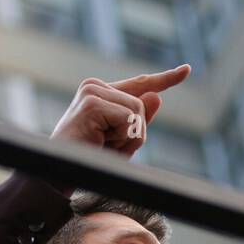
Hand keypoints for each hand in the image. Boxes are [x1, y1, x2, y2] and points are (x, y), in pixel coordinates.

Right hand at [50, 64, 191, 159]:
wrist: (57, 173)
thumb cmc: (87, 160)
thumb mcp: (121, 142)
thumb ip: (139, 121)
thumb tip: (157, 96)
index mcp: (101, 92)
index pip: (140, 84)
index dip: (165, 79)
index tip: (187, 70)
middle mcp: (95, 85)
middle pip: (142, 103)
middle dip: (135, 133)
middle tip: (109, 147)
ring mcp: (92, 91)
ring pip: (137, 111)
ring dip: (128, 137)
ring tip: (103, 146)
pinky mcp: (92, 102)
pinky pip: (128, 119)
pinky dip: (122, 137)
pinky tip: (100, 142)